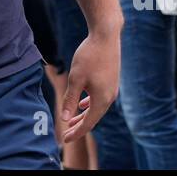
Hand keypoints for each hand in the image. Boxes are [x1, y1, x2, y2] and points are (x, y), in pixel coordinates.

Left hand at [60, 27, 119, 143]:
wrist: (106, 36)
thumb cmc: (89, 56)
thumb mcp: (76, 79)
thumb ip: (70, 99)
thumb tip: (65, 118)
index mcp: (102, 99)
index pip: (88, 123)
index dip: (76, 133)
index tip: (65, 140)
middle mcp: (110, 97)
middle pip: (93, 118)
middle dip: (79, 126)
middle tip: (65, 134)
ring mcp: (112, 89)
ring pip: (96, 108)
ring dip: (83, 115)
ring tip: (71, 121)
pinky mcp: (110, 81)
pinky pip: (99, 98)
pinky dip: (89, 104)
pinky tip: (83, 103)